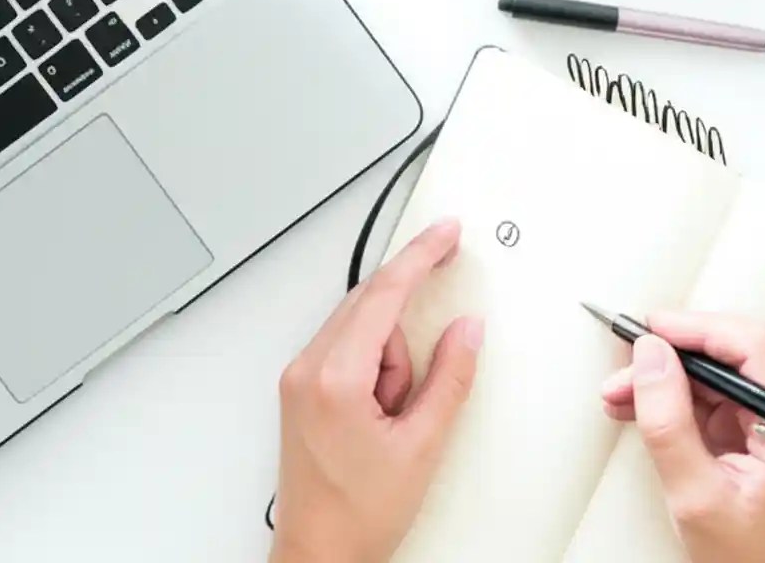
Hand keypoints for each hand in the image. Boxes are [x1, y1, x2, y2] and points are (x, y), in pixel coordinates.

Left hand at [270, 219, 484, 562]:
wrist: (318, 554)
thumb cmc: (357, 514)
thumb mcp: (422, 446)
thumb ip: (449, 379)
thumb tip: (465, 332)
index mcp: (335, 378)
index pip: (384, 295)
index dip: (421, 257)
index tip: (445, 234)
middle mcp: (307, 369)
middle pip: (370, 308)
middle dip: (409, 337)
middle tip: (423, 376)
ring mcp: (299, 379)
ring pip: (361, 332)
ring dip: (392, 361)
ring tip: (396, 419)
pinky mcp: (301, 390)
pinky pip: (347, 352)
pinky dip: (375, 370)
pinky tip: (384, 411)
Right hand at [601, 313, 764, 562]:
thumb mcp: (696, 495)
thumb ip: (669, 422)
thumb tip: (651, 359)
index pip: (751, 347)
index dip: (698, 329)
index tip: (652, 330)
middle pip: (730, 358)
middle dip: (671, 358)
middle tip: (626, 368)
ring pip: (714, 381)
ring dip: (664, 381)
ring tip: (620, 393)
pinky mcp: (752, 444)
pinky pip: (709, 407)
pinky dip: (671, 404)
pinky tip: (638, 407)